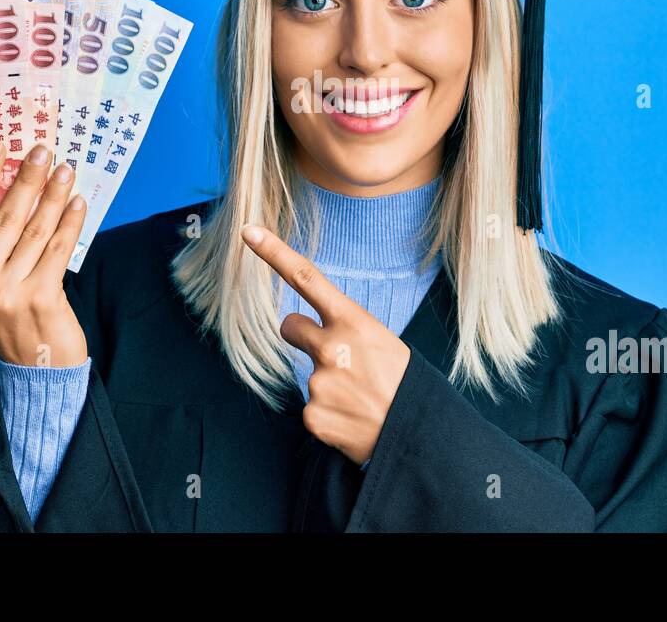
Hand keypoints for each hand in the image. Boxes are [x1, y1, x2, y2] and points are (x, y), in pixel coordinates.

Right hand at [0, 141, 88, 367]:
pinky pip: (58, 249)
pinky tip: (78, 202)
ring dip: (53, 195)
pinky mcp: (40, 299)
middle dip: (26, 179)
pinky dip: (70, 222)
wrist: (35, 368)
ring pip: (34, 230)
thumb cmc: (10, 315)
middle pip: (4, 217)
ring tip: (66, 170)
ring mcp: (8, 293)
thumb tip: (11, 185)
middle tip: (43, 150)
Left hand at [240, 223, 410, 465]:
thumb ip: (346, 331)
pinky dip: (328, 414)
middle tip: (337, 359)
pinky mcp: (311, 414)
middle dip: (303, 336)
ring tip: (358, 398)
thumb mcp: (382, 342)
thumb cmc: (402, 383)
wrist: (418, 434)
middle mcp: (331, 347)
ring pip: (306, 372)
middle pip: (289, 325)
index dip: (274, 252)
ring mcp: (318, 381)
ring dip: (327, 384)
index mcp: (353, 322)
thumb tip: (316, 334)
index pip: (305, 278)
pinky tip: (351, 418)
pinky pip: (309, 407)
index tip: (249, 232)